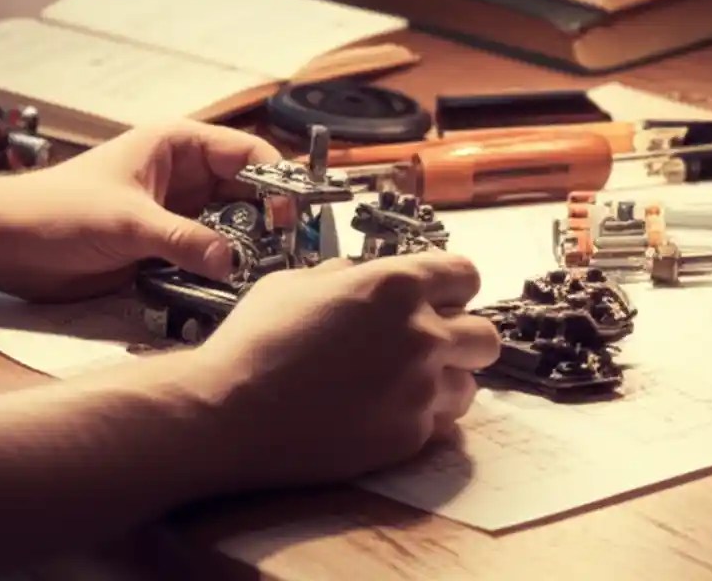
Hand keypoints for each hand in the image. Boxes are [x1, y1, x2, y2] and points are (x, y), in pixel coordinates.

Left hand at [0, 121, 279, 300]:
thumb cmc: (54, 211)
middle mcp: (185, 175)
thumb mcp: (127, 223)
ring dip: (247, 250)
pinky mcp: (166, 244)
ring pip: (233, 227)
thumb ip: (183, 240)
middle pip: (249, 193)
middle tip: (286, 253)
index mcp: (178, 146)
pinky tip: (233, 285)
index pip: (249, 154)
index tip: (291, 217)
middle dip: (269, 221)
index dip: (276, 182)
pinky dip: (223, 268)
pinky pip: (209, 254)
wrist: (7, 244)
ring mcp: (178, 211)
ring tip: (261, 273)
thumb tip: (231, 261)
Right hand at [182, 251, 500, 490]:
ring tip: (404, 385)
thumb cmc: (253, 343)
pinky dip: (419, 418)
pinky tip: (383, 412)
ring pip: (470, 384)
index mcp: (396, 285)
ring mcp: (419, 389)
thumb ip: (345, 275)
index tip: (442, 297)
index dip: (452, 286)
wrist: (226, 412)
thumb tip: (359, 275)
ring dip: (446, 382)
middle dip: (462, 338)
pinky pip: (439, 425)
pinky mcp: (408, 436)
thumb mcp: (295, 282)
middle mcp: (420, 334)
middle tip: (431, 346)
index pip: (466, 275)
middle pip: (485, 335)